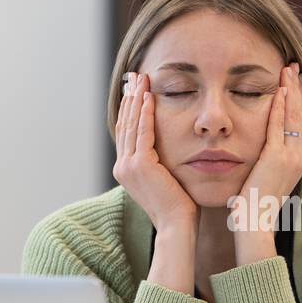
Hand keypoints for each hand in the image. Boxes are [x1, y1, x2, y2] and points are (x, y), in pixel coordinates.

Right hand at [113, 71, 197, 232]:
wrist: (177, 226)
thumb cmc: (179, 207)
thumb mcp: (165, 180)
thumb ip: (160, 163)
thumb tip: (167, 149)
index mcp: (126, 169)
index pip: (126, 132)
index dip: (129, 108)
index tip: (135, 90)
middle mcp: (122, 166)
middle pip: (124, 123)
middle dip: (130, 98)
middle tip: (135, 76)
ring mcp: (128, 166)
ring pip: (131, 124)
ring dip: (137, 99)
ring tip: (142, 79)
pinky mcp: (141, 165)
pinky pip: (143, 132)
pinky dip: (145, 113)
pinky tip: (150, 97)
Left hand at [232, 62, 301, 263]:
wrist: (255, 225)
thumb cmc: (252, 207)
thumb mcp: (262, 180)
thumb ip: (263, 163)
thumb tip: (256, 154)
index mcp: (295, 162)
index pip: (297, 124)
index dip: (296, 102)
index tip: (292, 83)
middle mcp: (298, 157)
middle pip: (300, 115)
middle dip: (297, 89)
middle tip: (293, 67)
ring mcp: (290, 157)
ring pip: (293, 116)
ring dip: (291, 91)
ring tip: (288, 70)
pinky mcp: (277, 158)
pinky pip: (279, 126)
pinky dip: (280, 106)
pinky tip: (279, 89)